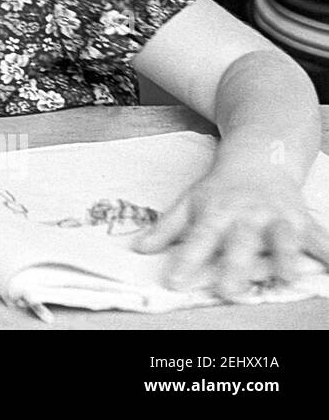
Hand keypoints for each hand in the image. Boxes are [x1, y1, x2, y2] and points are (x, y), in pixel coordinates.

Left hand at [133, 162, 328, 298]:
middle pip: (241, 241)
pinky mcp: (303, 220)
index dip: (186, 260)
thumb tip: (138, 249)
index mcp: (216, 213)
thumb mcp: (189, 202)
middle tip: (229, 291)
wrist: (258, 158)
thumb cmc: (220, 188)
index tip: (175, 282)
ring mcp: (277, 217)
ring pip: (282, 237)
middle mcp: (247, 216)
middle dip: (236, 265)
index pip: (198, 238)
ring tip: (287, 276)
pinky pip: (320, 237)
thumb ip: (167, 228)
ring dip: (286, 255)